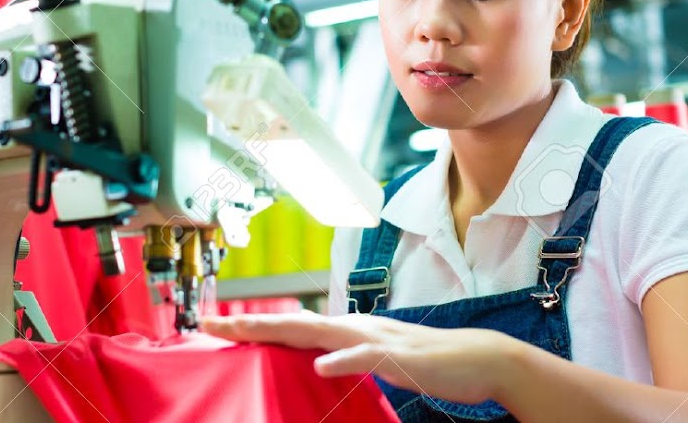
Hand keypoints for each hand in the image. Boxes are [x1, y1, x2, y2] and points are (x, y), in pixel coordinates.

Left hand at [201, 312, 522, 405]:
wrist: (478, 358)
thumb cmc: (429, 361)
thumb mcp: (377, 359)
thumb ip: (347, 356)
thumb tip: (317, 359)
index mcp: (349, 330)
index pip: (292, 326)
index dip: (254, 325)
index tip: (217, 325)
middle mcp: (356, 327)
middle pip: (294, 323)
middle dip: (250, 323)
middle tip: (209, 322)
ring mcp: (377, 339)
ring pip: (320, 332)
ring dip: (281, 331)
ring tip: (245, 331)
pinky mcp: (400, 356)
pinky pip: (367, 358)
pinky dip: (343, 361)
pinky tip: (321, 365)